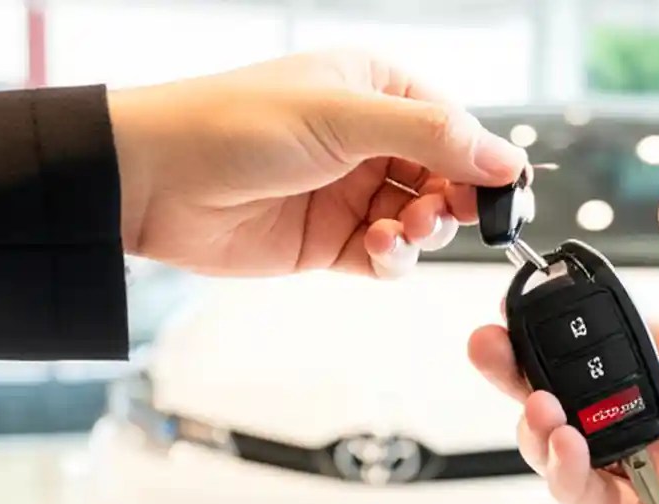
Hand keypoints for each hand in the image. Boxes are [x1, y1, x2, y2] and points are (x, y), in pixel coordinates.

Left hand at [109, 50, 527, 277]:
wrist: (151, 181)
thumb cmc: (233, 125)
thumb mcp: (344, 116)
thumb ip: (432, 136)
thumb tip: (506, 157)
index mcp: (375, 89)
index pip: (454, 126)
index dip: (481, 160)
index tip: (503, 190)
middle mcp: (368, 138)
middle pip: (445, 178)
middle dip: (453, 201)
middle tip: (448, 215)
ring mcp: (349, 190)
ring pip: (420, 221)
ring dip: (421, 231)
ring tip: (401, 231)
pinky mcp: (330, 239)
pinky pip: (386, 256)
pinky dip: (392, 258)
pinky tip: (376, 249)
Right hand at [469, 188, 658, 503]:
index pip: (587, 336)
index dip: (543, 323)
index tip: (512, 305)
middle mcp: (651, 414)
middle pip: (558, 393)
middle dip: (511, 373)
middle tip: (487, 349)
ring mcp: (651, 469)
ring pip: (562, 452)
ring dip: (536, 429)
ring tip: (540, 411)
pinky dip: (570, 485)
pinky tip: (569, 455)